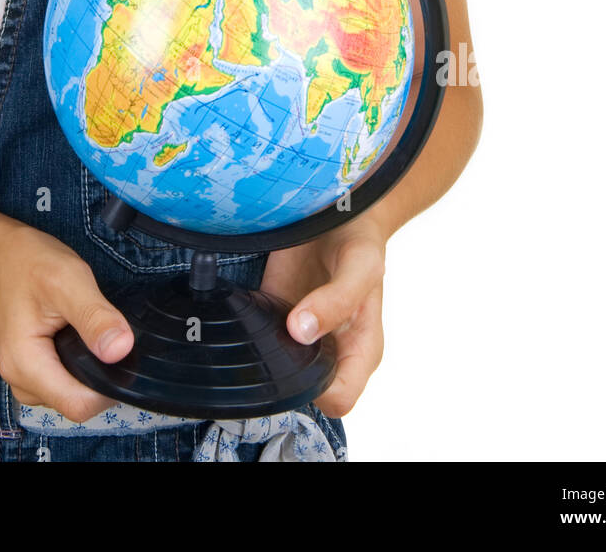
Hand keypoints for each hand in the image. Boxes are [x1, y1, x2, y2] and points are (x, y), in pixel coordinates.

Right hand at [0, 223, 133, 422]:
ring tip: (88, 330)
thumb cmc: (28, 263)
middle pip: (77, 403)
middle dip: (100, 376)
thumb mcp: (68, 280)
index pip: (79, 406)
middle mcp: (21, 381)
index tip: (122, 354)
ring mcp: (25, 378)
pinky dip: (80, 364)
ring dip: (90, 370)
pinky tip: (79, 336)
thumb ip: (95, 317)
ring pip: (73, 394)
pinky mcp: (33, 370)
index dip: (109, 387)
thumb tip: (122, 350)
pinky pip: (65, 381)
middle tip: (104, 332)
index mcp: (25, 366)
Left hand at [258, 214, 386, 418]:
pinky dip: (247, 329)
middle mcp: (330, 350)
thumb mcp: (360, 266)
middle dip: (284, 373)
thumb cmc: (360, 240)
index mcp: (360, 350)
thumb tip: (301, 333)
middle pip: (303, 390)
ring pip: (276, 369)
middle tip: (272, 333)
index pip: (339, 398)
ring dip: (262, 352)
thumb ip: (337, 300)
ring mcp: (301, 335)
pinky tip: (245, 307)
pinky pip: (256, 338)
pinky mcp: (275, 316)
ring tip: (261, 316)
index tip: (298, 354)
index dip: (318, 387)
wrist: (339, 208)